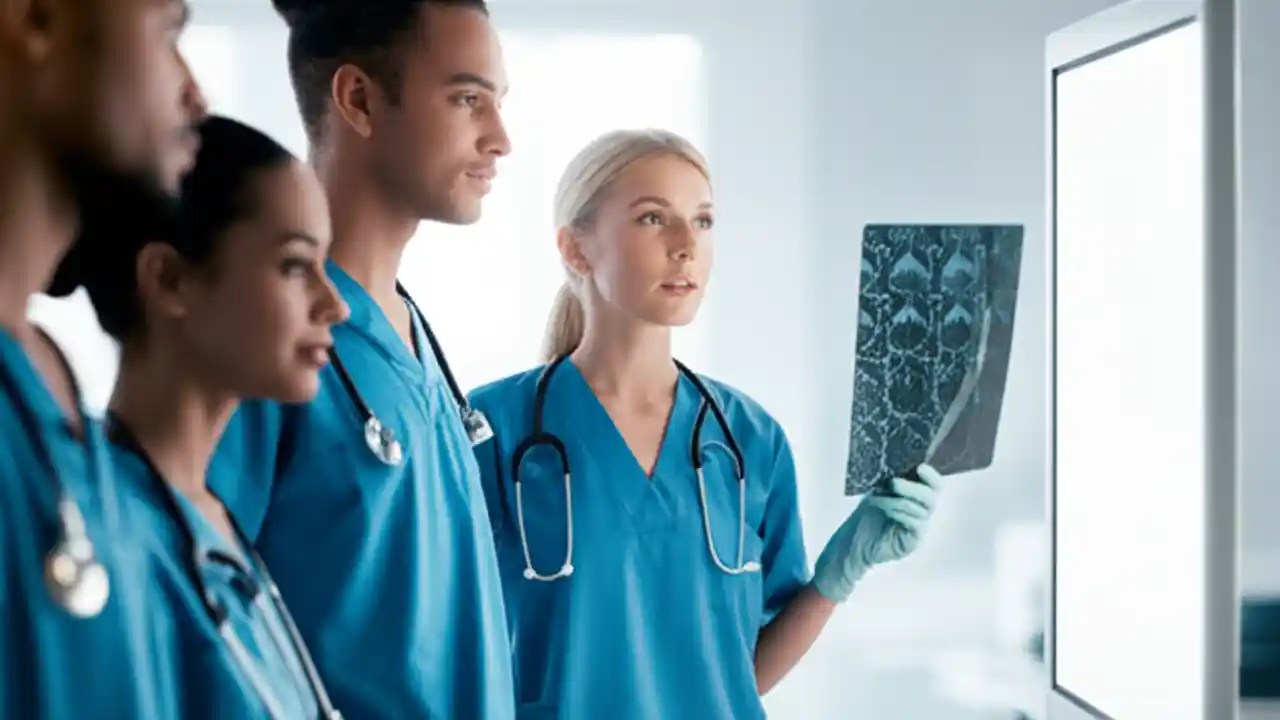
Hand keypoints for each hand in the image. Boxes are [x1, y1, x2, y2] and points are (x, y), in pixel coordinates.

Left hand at [812, 464, 940, 602]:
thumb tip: (898, 464)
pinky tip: (889, 512)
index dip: (931, 476)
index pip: (934, 485)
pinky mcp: (914, 541)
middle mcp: (922, 511)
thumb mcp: (878, 492)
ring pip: (922, 510)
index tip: (920, 467)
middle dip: (913, 488)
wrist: (854, 541)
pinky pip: (917, 525)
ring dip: (899, 501)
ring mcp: (919, 527)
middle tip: (894, 483)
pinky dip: (902, 515)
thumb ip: (892, 481)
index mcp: (916, 496)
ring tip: (880, 499)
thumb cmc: (867, 515)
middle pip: (931, 497)